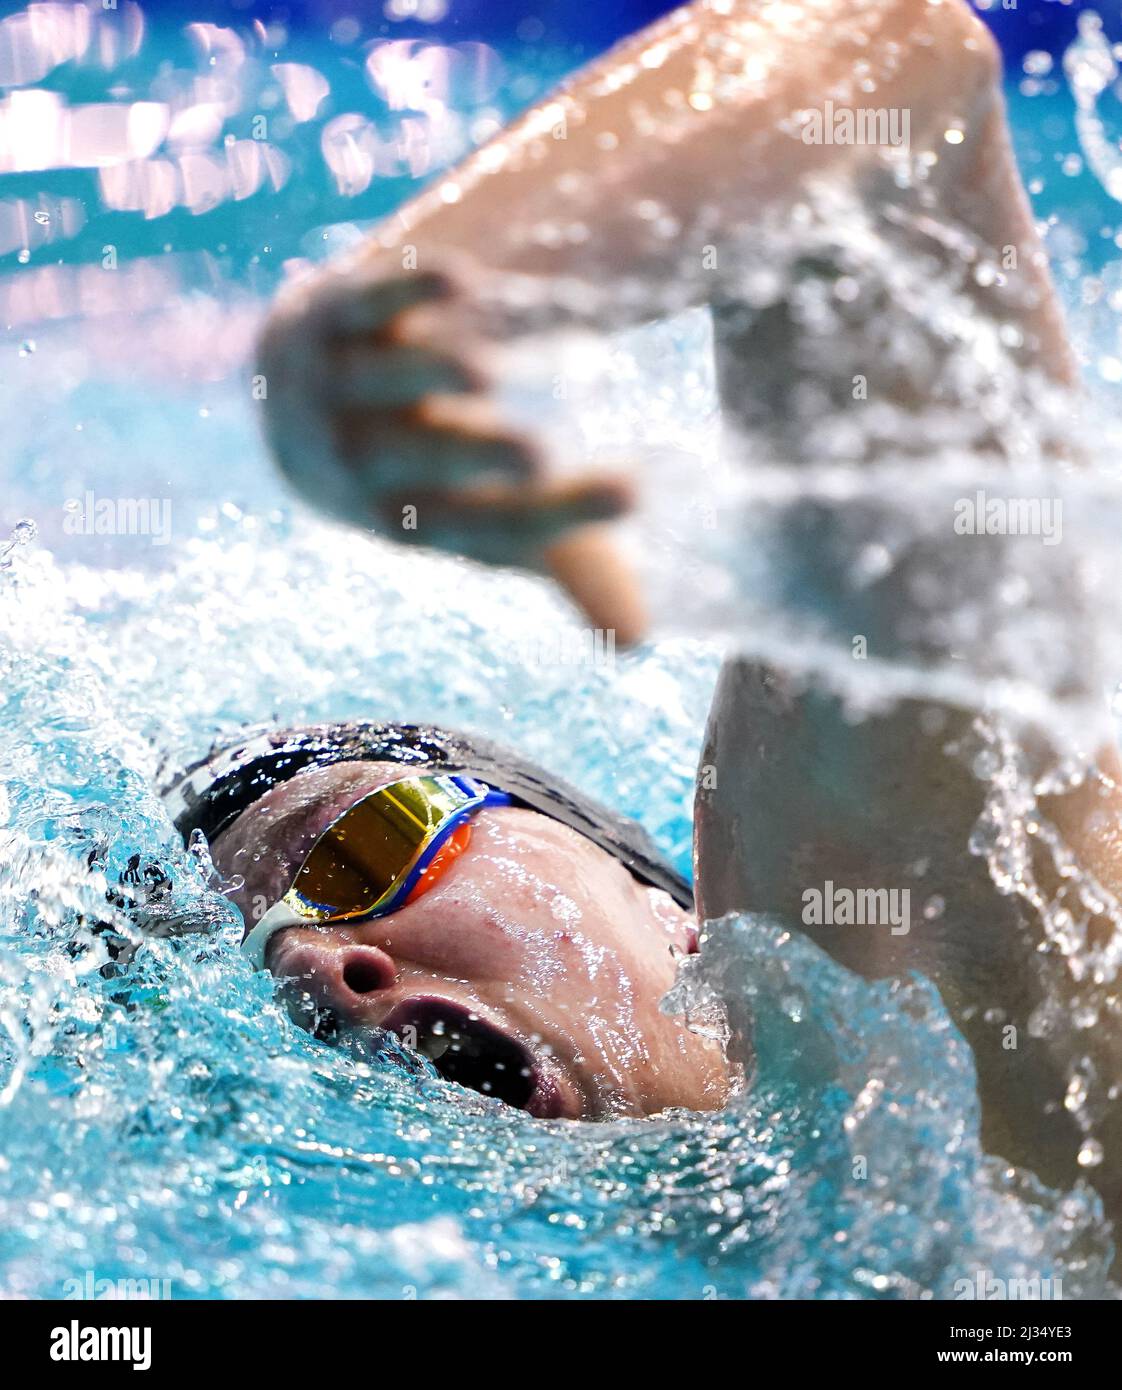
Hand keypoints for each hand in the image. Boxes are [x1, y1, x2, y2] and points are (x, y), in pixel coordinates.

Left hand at [256, 265, 633, 571]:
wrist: (297, 411)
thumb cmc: (425, 477)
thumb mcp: (490, 521)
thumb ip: (565, 569)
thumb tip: (636, 644)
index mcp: (414, 520)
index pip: (488, 526)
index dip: (555, 517)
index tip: (632, 494)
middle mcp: (364, 461)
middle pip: (418, 460)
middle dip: (476, 457)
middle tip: (541, 458)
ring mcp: (339, 387)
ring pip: (378, 382)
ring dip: (428, 377)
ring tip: (487, 376)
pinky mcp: (331, 317)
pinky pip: (361, 306)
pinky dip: (403, 295)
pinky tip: (460, 280)